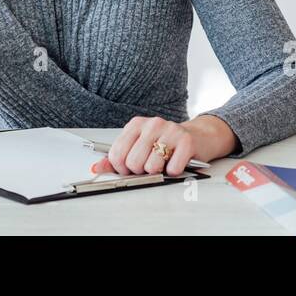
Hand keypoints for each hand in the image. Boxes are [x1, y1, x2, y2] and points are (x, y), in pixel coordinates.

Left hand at [89, 116, 203, 178]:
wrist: (199, 136)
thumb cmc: (166, 143)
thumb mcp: (138, 146)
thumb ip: (117, 157)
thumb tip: (96, 169)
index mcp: (136, 124)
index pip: (116, 154)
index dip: (122, 168)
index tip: (130, 168)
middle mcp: (152, 124)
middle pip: (133, 162)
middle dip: (141, 171)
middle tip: (150, 165)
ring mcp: (170, 131)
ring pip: (152, 167)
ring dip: (159, 171)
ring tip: (165, 162)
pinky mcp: (186, 142)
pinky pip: (172, 169)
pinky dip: (174, 171)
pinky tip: (176, 162)